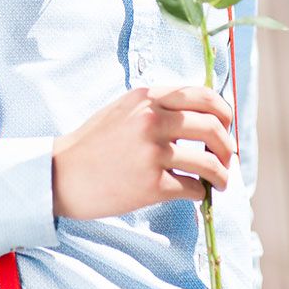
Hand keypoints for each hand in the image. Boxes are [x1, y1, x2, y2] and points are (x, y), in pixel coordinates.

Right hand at [51, 84, 233, 219]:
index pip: (202, 96)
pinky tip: (194, 193)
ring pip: (210, 162)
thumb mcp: (123, 110)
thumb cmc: (93, 144)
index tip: (227, 126)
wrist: (61, 174)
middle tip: (227, 159)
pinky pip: (193, 188)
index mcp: (147, 97)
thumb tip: (200, 117)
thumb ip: (157, 107)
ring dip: (222, 174)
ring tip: (220, 182)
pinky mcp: (152, 184)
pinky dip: (200, 192)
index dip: (224, 112)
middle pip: (213, 127)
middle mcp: (152, 120)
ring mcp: (152, 152)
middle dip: (227, 146)